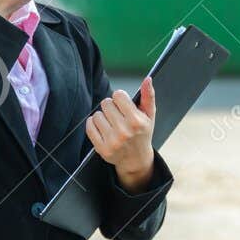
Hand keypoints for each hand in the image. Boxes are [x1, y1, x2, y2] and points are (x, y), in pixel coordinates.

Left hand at [86, 76, 155, 191]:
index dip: (120, 98)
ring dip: (103, 116)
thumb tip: (147, 79)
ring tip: (111, 123)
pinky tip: (103, 128)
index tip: (124, 104)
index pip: (118, 95)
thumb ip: (148, 96)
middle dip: (111, 106)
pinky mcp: (101, 148)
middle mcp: (124, 132)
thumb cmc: (142, 133)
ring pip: (97, 114)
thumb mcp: (149, 115)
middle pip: (106, 103)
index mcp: (136, 121)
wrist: (136, 159)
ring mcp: (112, 141)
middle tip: (118, 115)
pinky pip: (89, 126)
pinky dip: (93, 124)